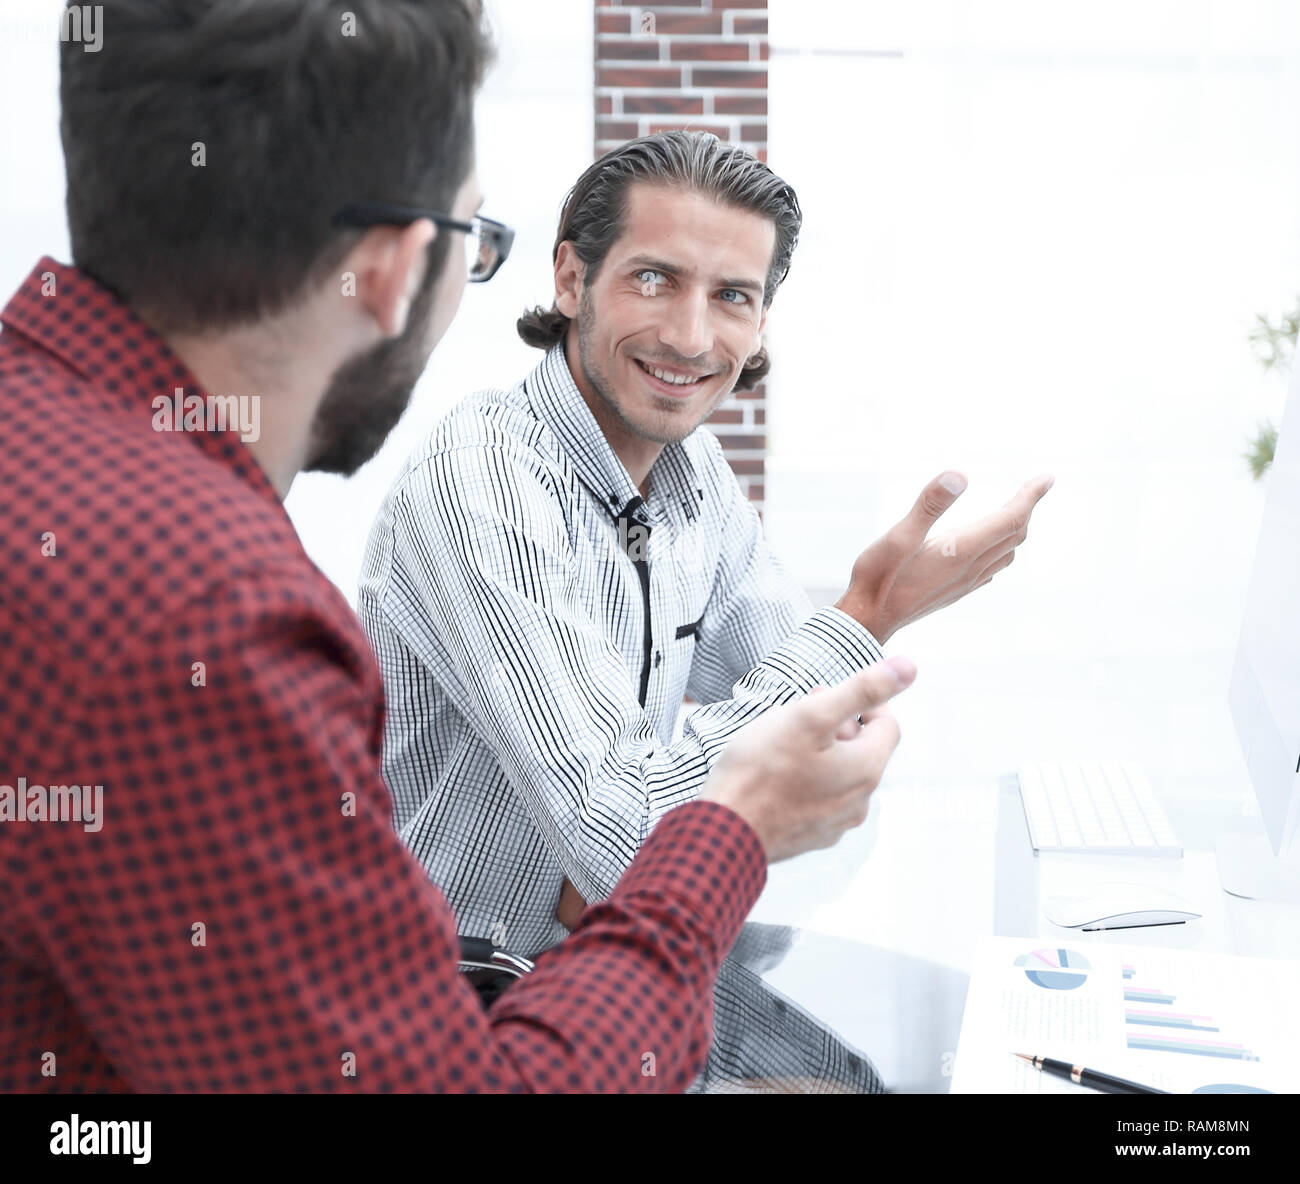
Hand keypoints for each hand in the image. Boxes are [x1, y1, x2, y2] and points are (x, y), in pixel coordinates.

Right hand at [700, 656, 914, 861]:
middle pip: (862, 750)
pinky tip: (774, 774)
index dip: (864, 702)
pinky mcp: (810, 837)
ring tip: (782, 740)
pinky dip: (806, 780)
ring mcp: (835, 824)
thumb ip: (861, 690)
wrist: (724, 831)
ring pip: (839, 775)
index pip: (887, 724)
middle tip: (799, 710)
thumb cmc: (761, 770)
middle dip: (836, 725)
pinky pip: (819, 798)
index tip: (829, 693)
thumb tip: (908, 667)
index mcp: (866, 770)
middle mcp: (859, 802)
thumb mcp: (811, 717)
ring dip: (820, 752)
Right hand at [835, 471, 1053, 643]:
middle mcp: (970, 568)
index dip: (1031, 496)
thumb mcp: (898, 536)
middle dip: (1026, 508)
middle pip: (1014, 535)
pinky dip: (1001, 549)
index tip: (1047, 477)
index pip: (1011, 519)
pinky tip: (988, 546)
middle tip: (1032, 486)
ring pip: (1006, 553)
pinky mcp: (955, 592)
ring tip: (1013, 511)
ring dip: (1015, 529)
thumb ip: (929, 506)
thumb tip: (960, 475)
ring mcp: (964, 583)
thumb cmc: (878, 579)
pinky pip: (992, 568)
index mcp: (962, 551)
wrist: (868, 621)